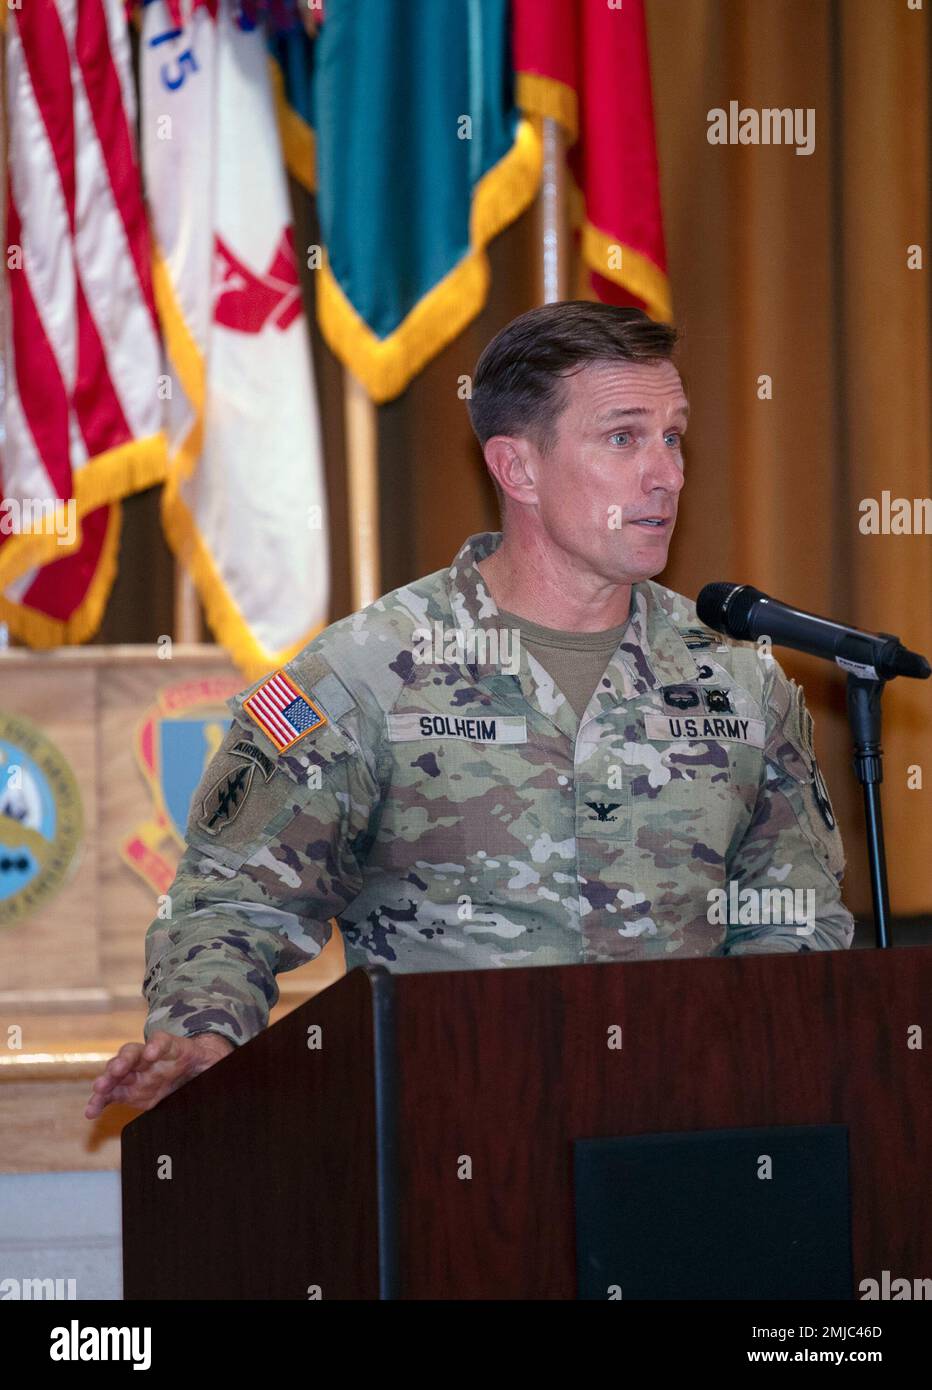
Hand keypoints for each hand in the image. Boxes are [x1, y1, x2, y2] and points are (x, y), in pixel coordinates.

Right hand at [85, 1030, 232, 1118]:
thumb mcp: (216, 1062)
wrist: (195, 1070)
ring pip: (118, 1073)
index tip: (152, 1053)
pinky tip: (91, 1112)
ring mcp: (137, 1074)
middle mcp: (149, 1058)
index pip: (162, 1041)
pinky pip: (112, 1095)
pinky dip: (100, 1101)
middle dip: (123, 1061)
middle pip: (133, 1053)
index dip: (156, 1045)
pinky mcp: (130, 1091)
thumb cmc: (206, 1063)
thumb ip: (217, 1064)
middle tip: (117, 1070)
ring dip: (107, 1080)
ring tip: (99, 1090)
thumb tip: (227, 1064)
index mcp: (172, 1048)